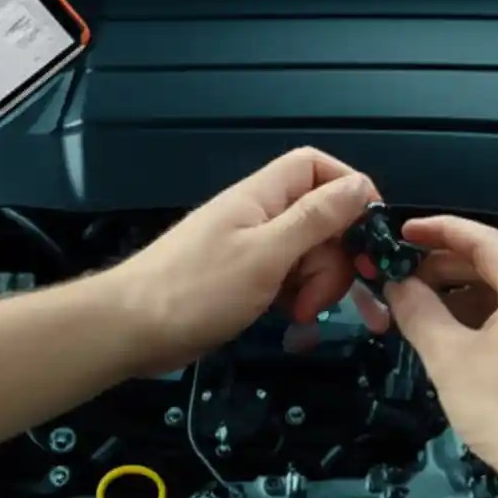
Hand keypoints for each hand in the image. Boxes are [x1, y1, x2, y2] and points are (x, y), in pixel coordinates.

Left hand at [99, 148, 378, 372]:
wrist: (130, 331)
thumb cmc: (196, 289)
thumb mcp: (266, 254)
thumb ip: (315, 219)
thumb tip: (361, 186)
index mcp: (262, 195)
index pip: (317, 167)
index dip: (349, 190)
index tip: (367, 233)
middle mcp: (259, 215)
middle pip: (321, 218)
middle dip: (334, 256)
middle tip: (321, 295)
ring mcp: (251, 249)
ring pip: (309, 253)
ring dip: (317, 283)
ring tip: (299, 313)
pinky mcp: (245, 280)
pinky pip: (288, 279)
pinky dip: (296, 297)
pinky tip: (289, 320)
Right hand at [384, 216, 497, 479]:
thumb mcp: (449, 358)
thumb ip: (419, 311)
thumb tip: (398, 285)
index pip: (485, 239)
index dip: (441, 230)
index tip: (405, 232)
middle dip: (453, 260)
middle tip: (412, 270)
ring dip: (473, 286)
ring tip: (431, 301)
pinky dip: (495, 309)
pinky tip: (466, 329)